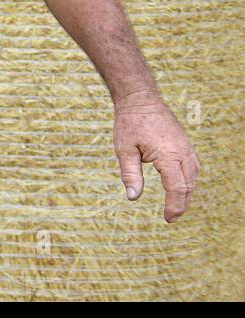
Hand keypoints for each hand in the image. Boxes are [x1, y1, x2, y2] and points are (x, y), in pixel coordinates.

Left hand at [113, 89, 199, 222]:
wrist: (140, 99)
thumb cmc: (130, 123)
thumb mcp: (124, 149)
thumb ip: (130, 174)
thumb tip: (133, 198)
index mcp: (168, 155)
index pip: (177, 188)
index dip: (174, 206)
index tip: (167, 218)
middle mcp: (183, 152)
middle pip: (189, 185)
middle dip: (181, 204)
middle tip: (170, 217)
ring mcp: (187, 148)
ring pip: (194, 177)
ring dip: (187, 193)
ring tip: (175, 206)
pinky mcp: (186, 145)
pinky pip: (193, 167)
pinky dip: (189, 180)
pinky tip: (181, 187)